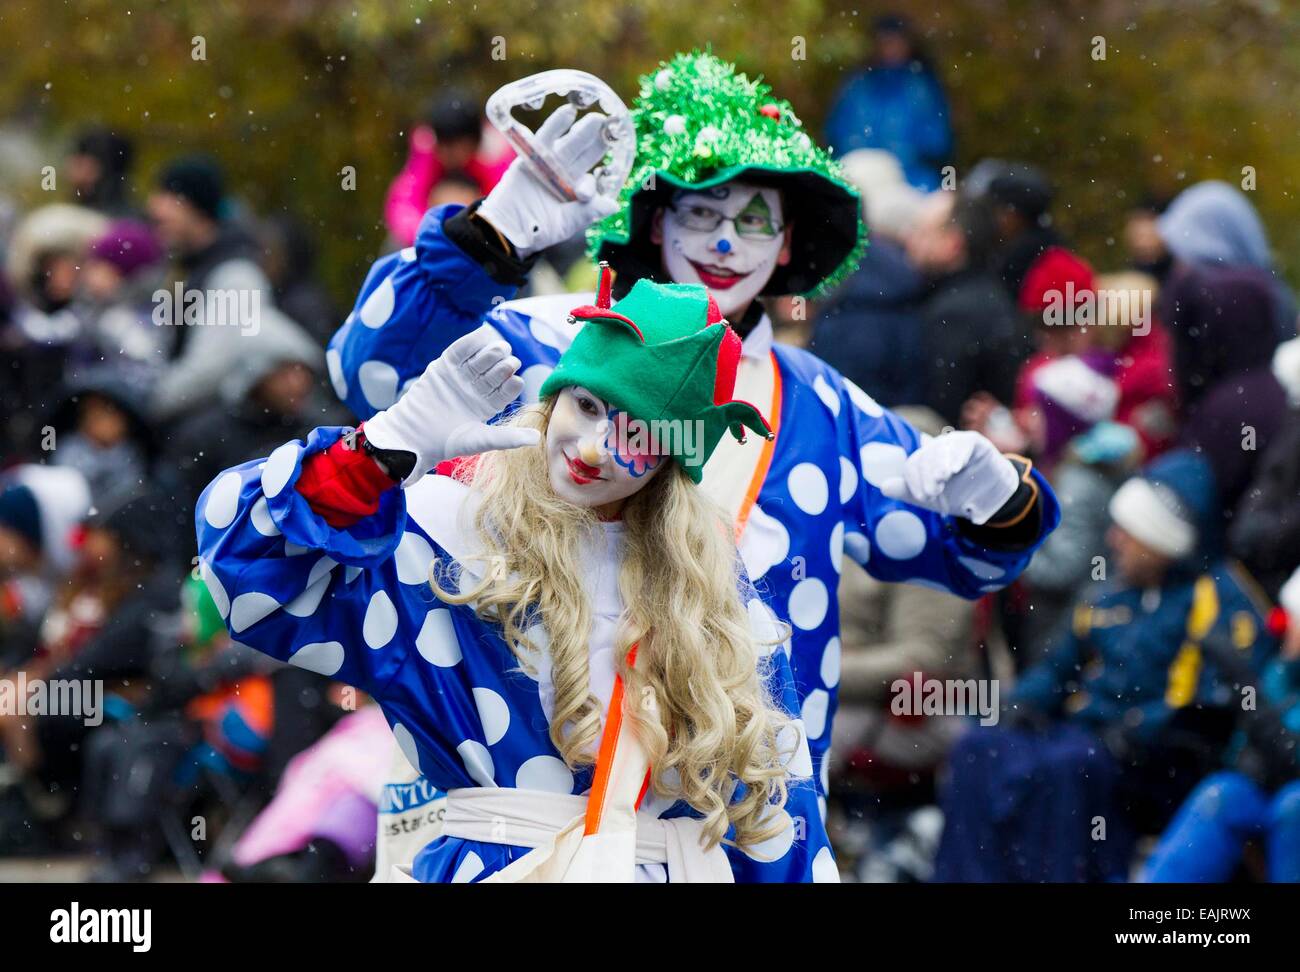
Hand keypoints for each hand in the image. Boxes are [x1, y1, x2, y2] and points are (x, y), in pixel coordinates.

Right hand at [362, 324, 540, 485]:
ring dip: (491, 353)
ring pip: (480, 360)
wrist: (415, 435)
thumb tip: (537, 438)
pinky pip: (460, 351)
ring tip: (501, 349)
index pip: (505, 390)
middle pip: (494, 372)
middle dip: (503, 366)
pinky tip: (482, 336)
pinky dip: (471, 342)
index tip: (517, 381)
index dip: (512, 384)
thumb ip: (508, 437)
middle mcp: (476, 389)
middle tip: (510, 361)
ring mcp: (461, 376)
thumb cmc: (447, 442)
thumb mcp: (481, 439)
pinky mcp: (444, 366)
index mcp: (487, 405)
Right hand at [477, 103, 619, 256]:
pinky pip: (545, 138)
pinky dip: (556, 124)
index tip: (602, 175)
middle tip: (611, 127)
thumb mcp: (566, 224)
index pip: (591, 180)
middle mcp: (566, 175)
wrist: (507, 227)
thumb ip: (588, 213)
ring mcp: (550, 163)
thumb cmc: (538, 230)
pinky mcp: (532, 155)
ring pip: (569, 144)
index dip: (598, 178)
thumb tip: (614, 206)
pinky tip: (568, 112)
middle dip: (597, 142)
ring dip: (582, 131)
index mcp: (575, 191)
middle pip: (584, 155)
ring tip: (597, 119)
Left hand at [879, 430, 1019, 525]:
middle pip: (926, 456)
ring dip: (940, 464)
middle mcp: (937, 449)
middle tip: (933, 492)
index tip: (923, 497)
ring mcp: (955, 443)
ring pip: (943, 449)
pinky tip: (956, 467)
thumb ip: (909, 492)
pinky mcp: (974, 442)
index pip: (913, 465)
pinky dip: (958, 454)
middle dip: (927, 475)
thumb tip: (884, 487)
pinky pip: (964, 443)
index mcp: (925, 460)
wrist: (993, 498)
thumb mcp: (933, 498)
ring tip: (942, 478)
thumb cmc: (959, 495)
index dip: (915, 481)